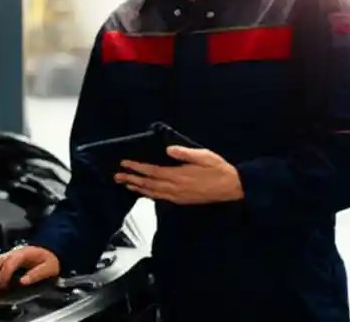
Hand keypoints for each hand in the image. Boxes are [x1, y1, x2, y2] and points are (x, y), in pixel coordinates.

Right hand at [0, 246, 59, 289]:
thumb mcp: (49, 268)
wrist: (49, 251)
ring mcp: (9, 253)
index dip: (5, 274)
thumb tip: (23, 282)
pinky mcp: (7, 257)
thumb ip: (36, 274)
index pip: (10, 262)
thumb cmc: (48, 260)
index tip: (3, 285)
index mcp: (24, 253)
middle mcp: (14, 252)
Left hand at [114, 146, 243, 204]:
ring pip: (153, 193)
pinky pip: (161, 198)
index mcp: (179, 175)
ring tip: (125, 184)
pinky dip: (149, 195)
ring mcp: (178, 196)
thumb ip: (185, 153)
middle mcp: (175, 188)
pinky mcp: (182, 200)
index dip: (137, 168)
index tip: (125, 163)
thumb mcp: (204, 156)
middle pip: (148, 184)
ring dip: (138, 188)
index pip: (152, 171)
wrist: (232, 188)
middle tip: (117, 176)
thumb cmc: (219, 169)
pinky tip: (144, 193)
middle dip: (131, 179)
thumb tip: (169, 149)